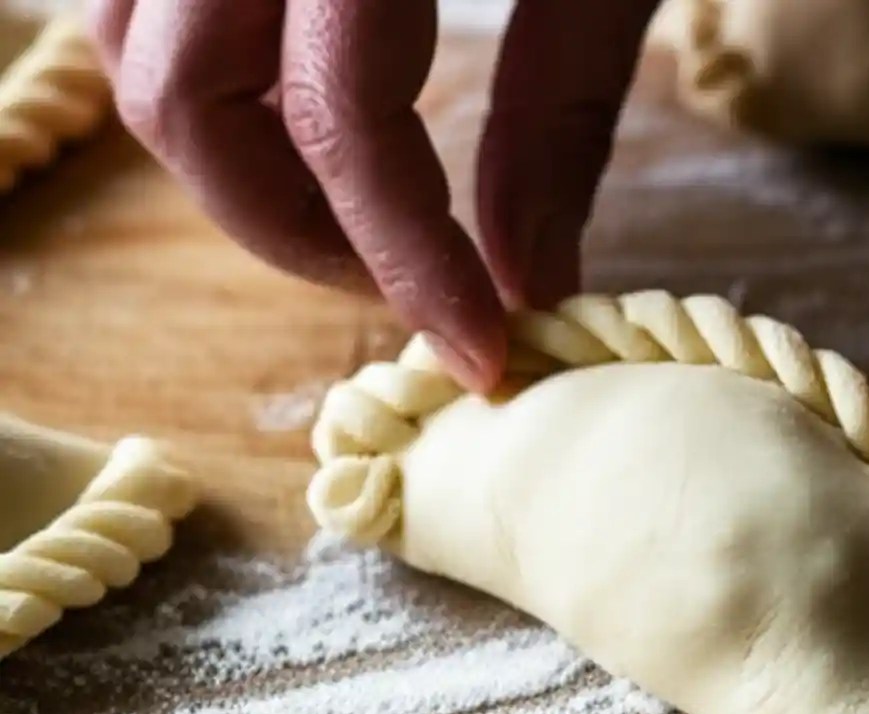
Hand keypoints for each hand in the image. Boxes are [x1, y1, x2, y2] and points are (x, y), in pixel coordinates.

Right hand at [88, 0, 658, 390]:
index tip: (478, 352)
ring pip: (137, 53)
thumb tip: (526, 281)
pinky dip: (207, 82)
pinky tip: (299, 115)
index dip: (407, 260)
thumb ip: (559, 121)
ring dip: (234, 168)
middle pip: (184, 100)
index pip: (341, 118)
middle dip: (293, 232)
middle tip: (408, 286)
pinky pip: (144, 2)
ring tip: (356, 219)